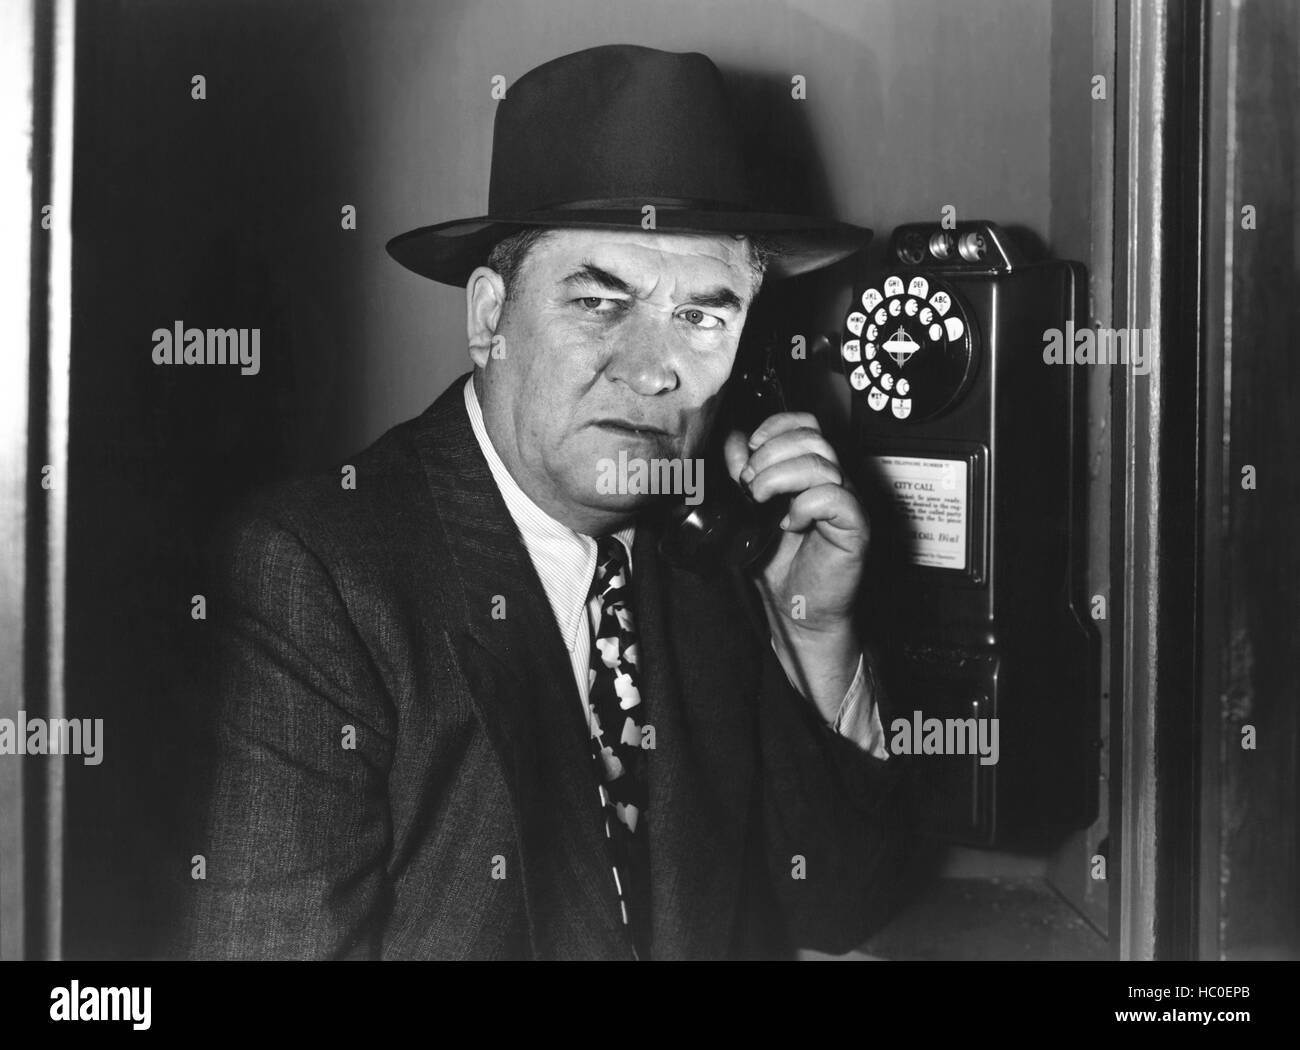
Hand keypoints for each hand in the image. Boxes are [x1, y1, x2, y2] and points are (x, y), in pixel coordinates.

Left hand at [724, 412, 867, 717]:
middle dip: (770, 454)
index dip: (776, 427)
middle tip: (750, 485)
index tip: (750, 449)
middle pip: (812, 437)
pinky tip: (790, 524)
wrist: (798, 612)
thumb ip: (742, 475)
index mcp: (810, 470)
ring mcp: (847, 502)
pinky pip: (834, 497)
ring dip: (780, 477)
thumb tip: (734, 443)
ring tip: (762, 503)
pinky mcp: (855, 527)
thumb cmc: (778, 564)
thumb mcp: (748, 511)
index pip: (805, 423)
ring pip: (821, 463)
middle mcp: (833, 480)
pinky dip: (805, 505)